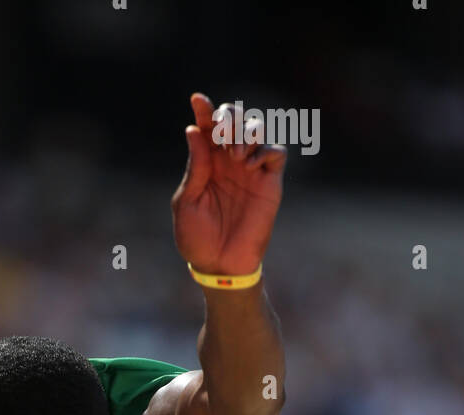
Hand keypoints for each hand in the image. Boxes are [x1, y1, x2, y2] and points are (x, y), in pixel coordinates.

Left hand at [172, 93, 286, 276]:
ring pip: (257, 128)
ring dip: (245, 133)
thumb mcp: (187, 202)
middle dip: (229, 115)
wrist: (219, 266)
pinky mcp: (270, 182)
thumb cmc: (197, 238)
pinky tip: (250, 166)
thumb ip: (195, 167)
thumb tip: (194, 130)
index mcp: (206, 163)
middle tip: (221, 132)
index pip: (208, 128)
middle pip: (236, 119)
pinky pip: (275, 152)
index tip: (198, 100)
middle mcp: (230, 161)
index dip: (205, 110)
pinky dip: (265, 150)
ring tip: (235, 156)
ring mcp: (251, 169)